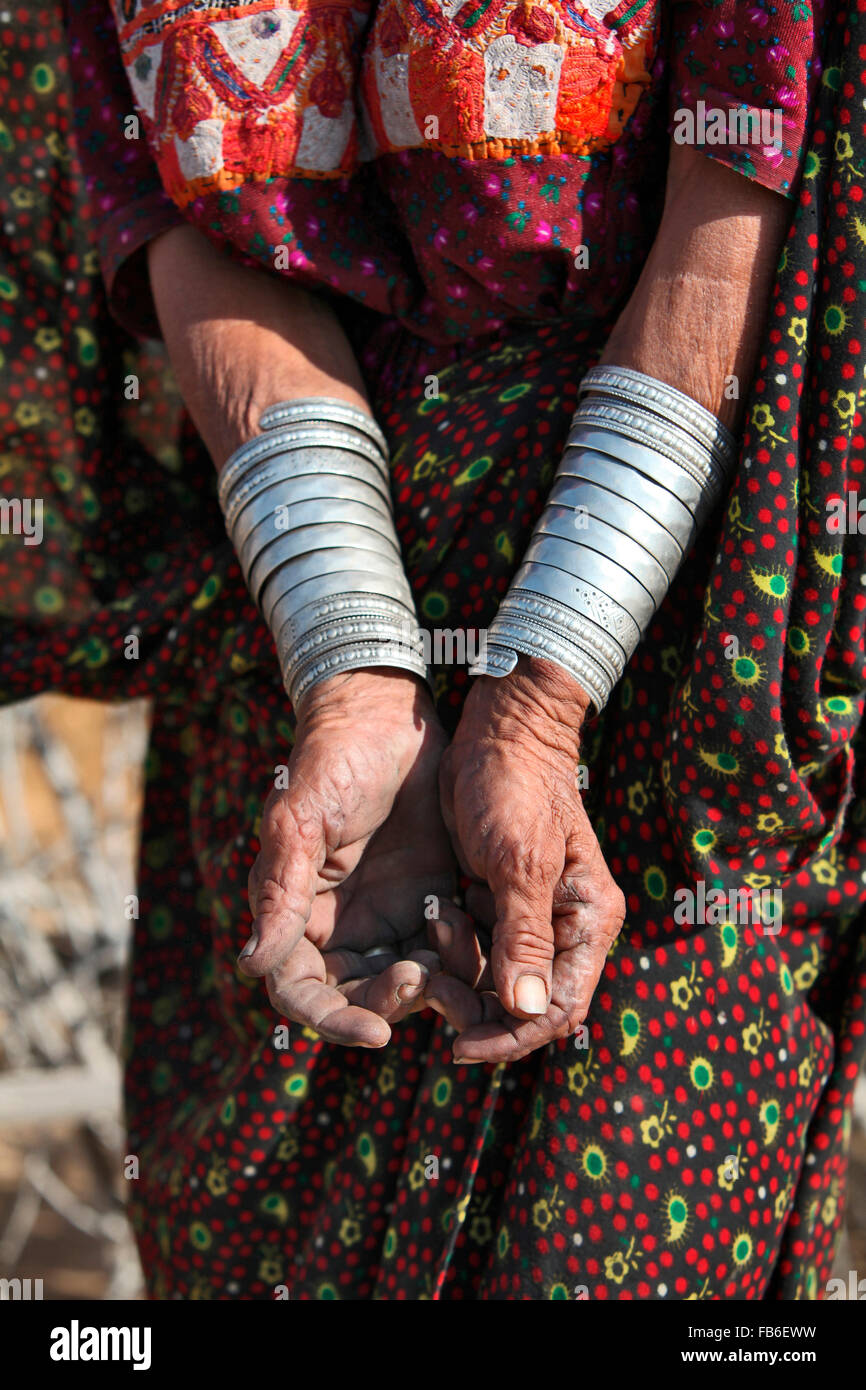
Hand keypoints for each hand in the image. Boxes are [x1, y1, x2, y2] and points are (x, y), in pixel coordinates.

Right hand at [241, 669, 454, 1046]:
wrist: (388, 715)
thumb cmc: (330, 761)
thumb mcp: (300, 821)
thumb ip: (280, 891)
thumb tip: (251, 964)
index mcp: (297, 917)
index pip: (303, 993)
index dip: (334, 1021)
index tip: (376, 1031)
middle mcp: (342, 928)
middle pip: (361, 997)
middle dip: (392, 1002)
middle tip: (423, 978)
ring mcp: (389, 918)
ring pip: (410, 982)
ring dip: (435, 988)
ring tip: (459, 964)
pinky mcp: (433, 901)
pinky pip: (450, 950)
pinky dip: (463, 955)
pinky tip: (474, 928)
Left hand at [432, 657, 624, 1062]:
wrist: (499, 728)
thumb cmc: (516, 785)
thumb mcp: (518, 861)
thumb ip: (523, 937)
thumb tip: (527, 1012)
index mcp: (587, 921)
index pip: (557, 1008)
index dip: (511, 1036)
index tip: (459, 1043)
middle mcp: (566, 925)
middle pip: (525, 1002)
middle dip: (478, 1005)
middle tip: (430, 987)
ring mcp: (533, 913)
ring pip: (495, 978)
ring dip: (461, 970)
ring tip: (436, 927)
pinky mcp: (500, 898)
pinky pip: (477, 945)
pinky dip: (454, 942)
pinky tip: (438, 912)